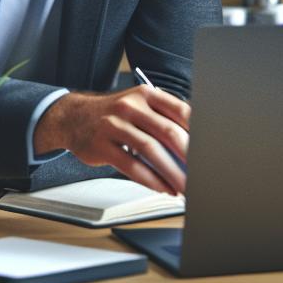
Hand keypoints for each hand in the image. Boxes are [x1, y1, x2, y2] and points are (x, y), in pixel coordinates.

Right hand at [33, 86, 189, 195]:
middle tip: (201, 172)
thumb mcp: (139, 105)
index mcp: (147, 94)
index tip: (209, 148)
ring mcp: (115, 126)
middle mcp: (131, 106)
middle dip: (188, 155)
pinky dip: (151, 179)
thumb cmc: (114, 114)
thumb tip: (193, 144)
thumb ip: (163, 118)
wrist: (73, 117)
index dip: (197, 130)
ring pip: (151, 151)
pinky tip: (162, 188)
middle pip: (168, 131)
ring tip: (184, 186)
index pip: (180, 110)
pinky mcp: (102, 146)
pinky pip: (131, 166)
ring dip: (171, 172)